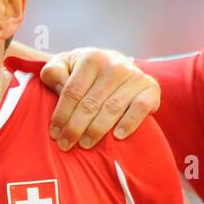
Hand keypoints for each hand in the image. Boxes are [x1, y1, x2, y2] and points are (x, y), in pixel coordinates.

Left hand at [39, 47, 159, 148]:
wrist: (118, 64)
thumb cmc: (85, 71)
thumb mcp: (65, 64)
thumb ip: (53, 72)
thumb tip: (57, 87)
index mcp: (91, 58)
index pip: (72, 92)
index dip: (61, 115)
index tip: (54, 134)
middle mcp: (114, 65)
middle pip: (90, 103)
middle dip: (75, 127)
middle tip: (65, 145)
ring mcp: (133, 76)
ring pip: (112, 109)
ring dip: (96, 130)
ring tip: (85, 144)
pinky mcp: (150, 88)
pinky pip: (139, 109)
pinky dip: (129, 123)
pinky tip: (117, 136)